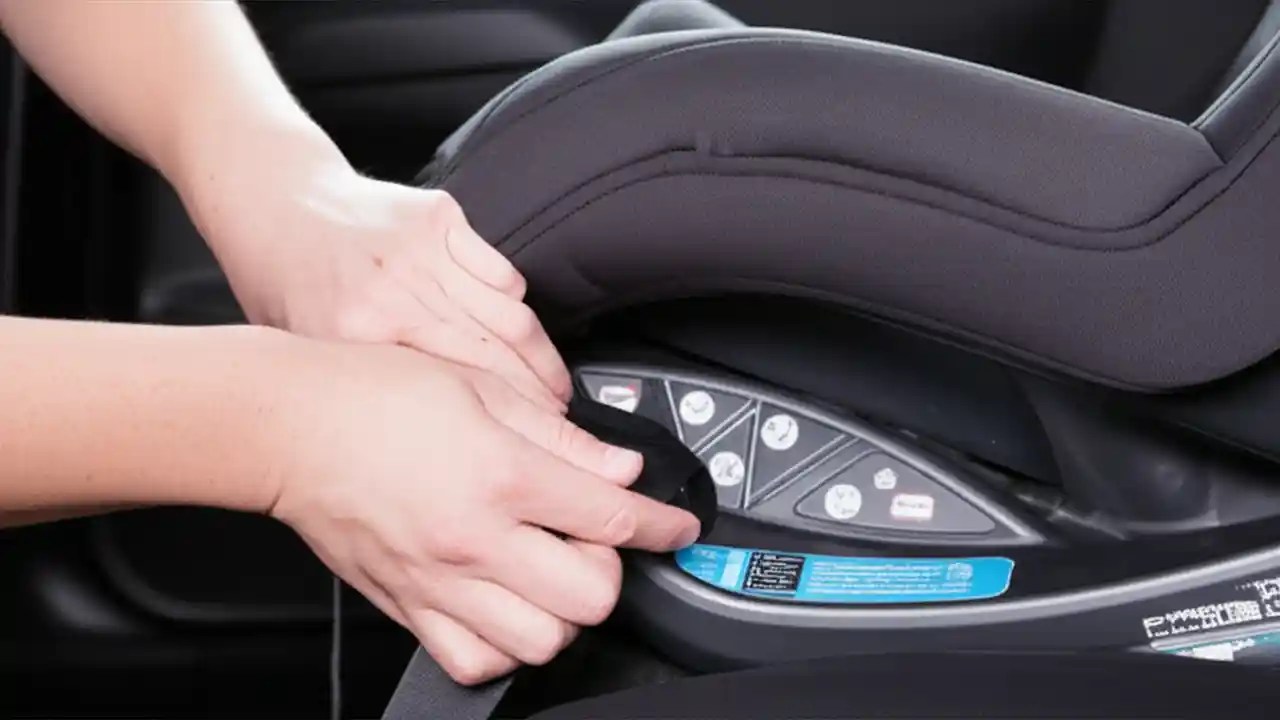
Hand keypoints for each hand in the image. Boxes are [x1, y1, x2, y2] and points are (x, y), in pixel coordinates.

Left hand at [186, 147, 570, 411]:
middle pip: (498, 352)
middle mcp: (397, 289)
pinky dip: (517, 303)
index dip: (505, 420)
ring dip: (541, 357)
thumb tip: (445, 429)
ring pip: (511, 314)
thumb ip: (375, 388)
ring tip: (554, 387)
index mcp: (360, 332)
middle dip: (539, 397)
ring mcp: (423, 249)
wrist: (275, 207)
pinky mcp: (440, 218)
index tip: (530, 444)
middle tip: (558, 424)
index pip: (457, 387)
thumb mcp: (314, 356)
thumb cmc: (287, 286)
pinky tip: (523, 333)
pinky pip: (500, 270)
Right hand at [268, 341, 700, 684]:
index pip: (613, 518)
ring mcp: (439, 582)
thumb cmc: (374, 396)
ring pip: (541, 642)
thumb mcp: (482, 389)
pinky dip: (506, 645)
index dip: (663, 526)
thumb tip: (621, 469)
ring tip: (550, 573)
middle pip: (589, 598)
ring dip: (563, 612)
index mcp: (501, 476)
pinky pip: (474, 662)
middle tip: (594, 540)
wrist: (290, 427)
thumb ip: (561, 437)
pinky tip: (506, 606)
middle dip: (611, 572)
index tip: (677, 528)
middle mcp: (474, 540)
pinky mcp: (408, 605)